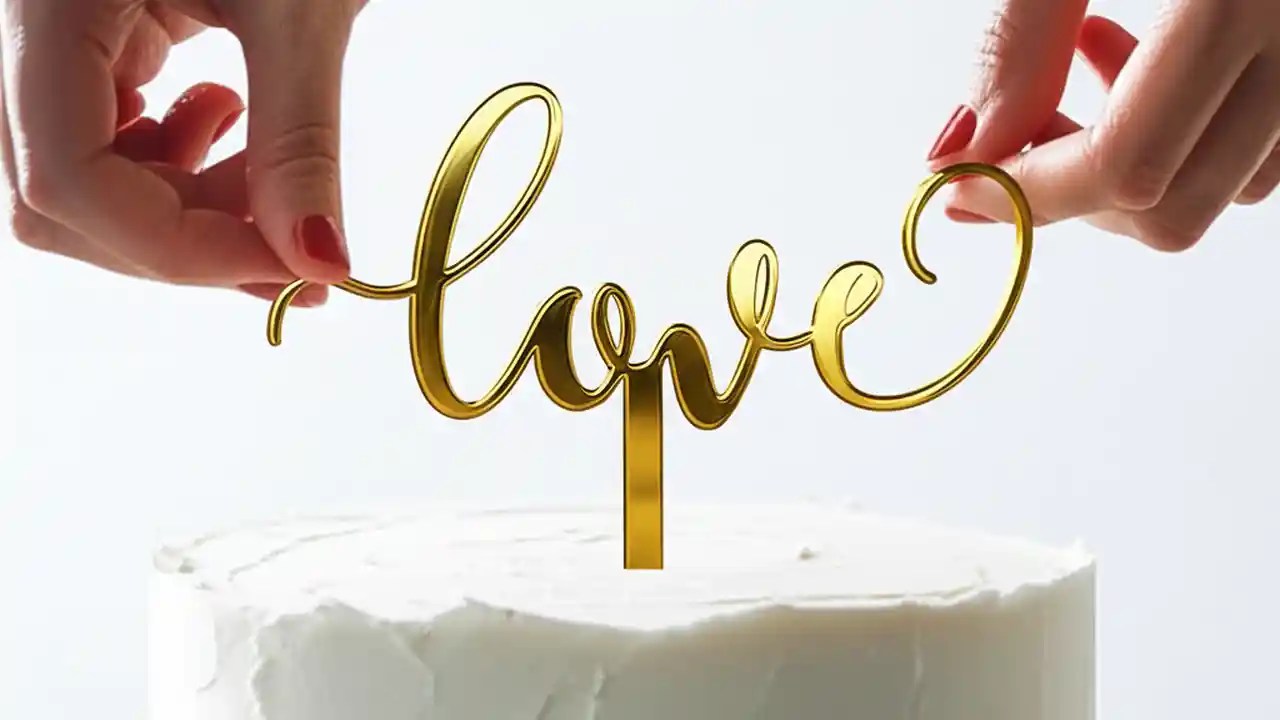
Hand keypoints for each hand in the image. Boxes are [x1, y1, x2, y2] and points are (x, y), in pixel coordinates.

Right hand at [2, 0, 366, 304]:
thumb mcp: (299, 8)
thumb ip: (301, 142)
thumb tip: (319, 263)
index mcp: (47, 4)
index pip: (66, 179)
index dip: (179, 249)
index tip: (291, 270)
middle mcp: (22, 26)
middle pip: (59, 198)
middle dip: (184, 243)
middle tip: (292, 249)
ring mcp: (48, 36)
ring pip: (81, 182)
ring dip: (182, 211)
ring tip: (263, 171)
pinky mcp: (89, 37)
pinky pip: (104, 139)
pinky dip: (176, 165)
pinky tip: (230, 122)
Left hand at [926, 1, 1279, 250]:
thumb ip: (1021, 39)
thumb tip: (960, 152)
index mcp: (1244, 4)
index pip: (1124, 162)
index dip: (1025, 190)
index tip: (956, 184)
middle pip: (1171, 207)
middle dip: (1067, 194)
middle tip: (1009, 138)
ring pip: (1220, 186)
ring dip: (1122, 160)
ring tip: (1080, 58)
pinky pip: (1258, 143)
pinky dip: (1180, 130)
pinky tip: (1132, 50)